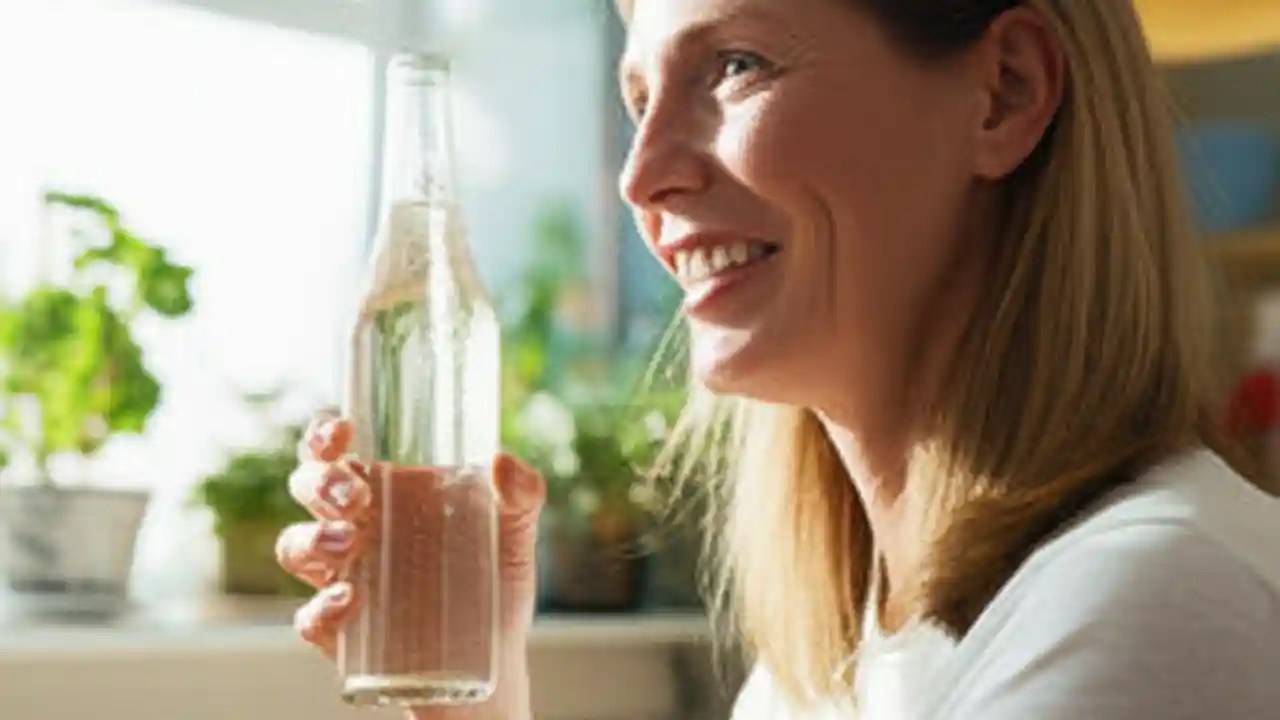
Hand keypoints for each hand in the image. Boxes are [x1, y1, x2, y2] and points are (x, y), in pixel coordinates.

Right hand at [276, 414, 544, 718]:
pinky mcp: (340, 629)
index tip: (342, 430)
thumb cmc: (494, 579)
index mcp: (386, 489)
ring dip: (312, 539)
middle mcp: (354, 526)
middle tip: (355, 497)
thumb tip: (503, 463)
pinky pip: (309, 617)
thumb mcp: (515, 532)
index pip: (335, 448)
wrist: (494, 656)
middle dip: (321, 483)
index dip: (324, 432)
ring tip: (350, 543)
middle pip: (308, 486)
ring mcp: (341, 577)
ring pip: (296, 546)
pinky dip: (320, 609)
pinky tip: (350, 602)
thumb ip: (521, 494)